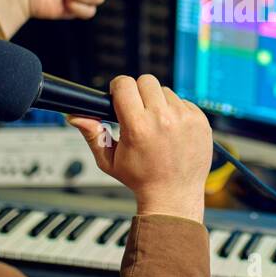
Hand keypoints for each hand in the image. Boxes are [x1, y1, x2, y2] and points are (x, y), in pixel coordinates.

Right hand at [67, 75, 212, 223]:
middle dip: (138, 93)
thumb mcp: (109, 160)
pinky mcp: (200, 121)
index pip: (124, 84)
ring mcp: (185, 119)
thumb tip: (75, 115)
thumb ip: (92, 134)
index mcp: (138, 127)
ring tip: (156, 126)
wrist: (174, 195)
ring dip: (159, 103)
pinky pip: (184, 101)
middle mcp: (163, 119)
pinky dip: (176, 111)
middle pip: (146, 81)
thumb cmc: (140, 179)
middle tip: (138, 112)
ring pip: (166, 91)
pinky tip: (172, 130)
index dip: (118, 88)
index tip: (119, 97)